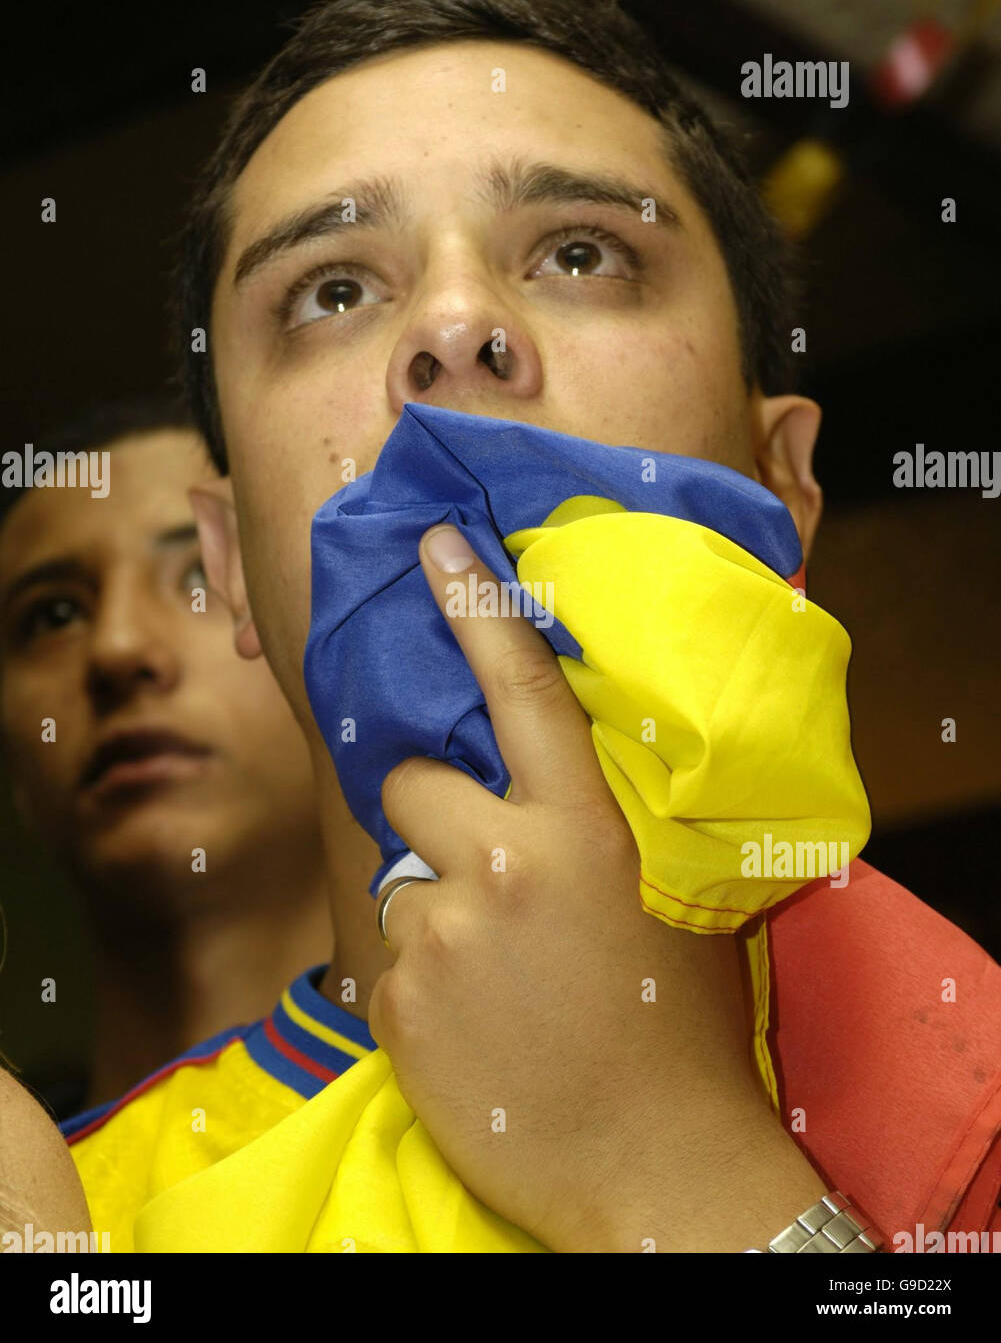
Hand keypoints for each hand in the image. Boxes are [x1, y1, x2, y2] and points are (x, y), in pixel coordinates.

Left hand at [368, 523, 825, 1251]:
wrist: (655, 1169)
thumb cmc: (682, 1027)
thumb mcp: (671, 900)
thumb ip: (611, 820)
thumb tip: (567, 760)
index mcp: (583, 831)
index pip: (523, 690)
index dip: (479, 606)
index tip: (437, 544)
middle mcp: (500, 867)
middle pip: (408, 781)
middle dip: (431, 810)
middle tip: (480, 864)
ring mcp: (438, 938)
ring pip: (396, 879)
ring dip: (432, 908)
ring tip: (495, 972)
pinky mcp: (394, 1008)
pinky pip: (387, 961)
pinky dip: (422, 983)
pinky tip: (477, 1025)